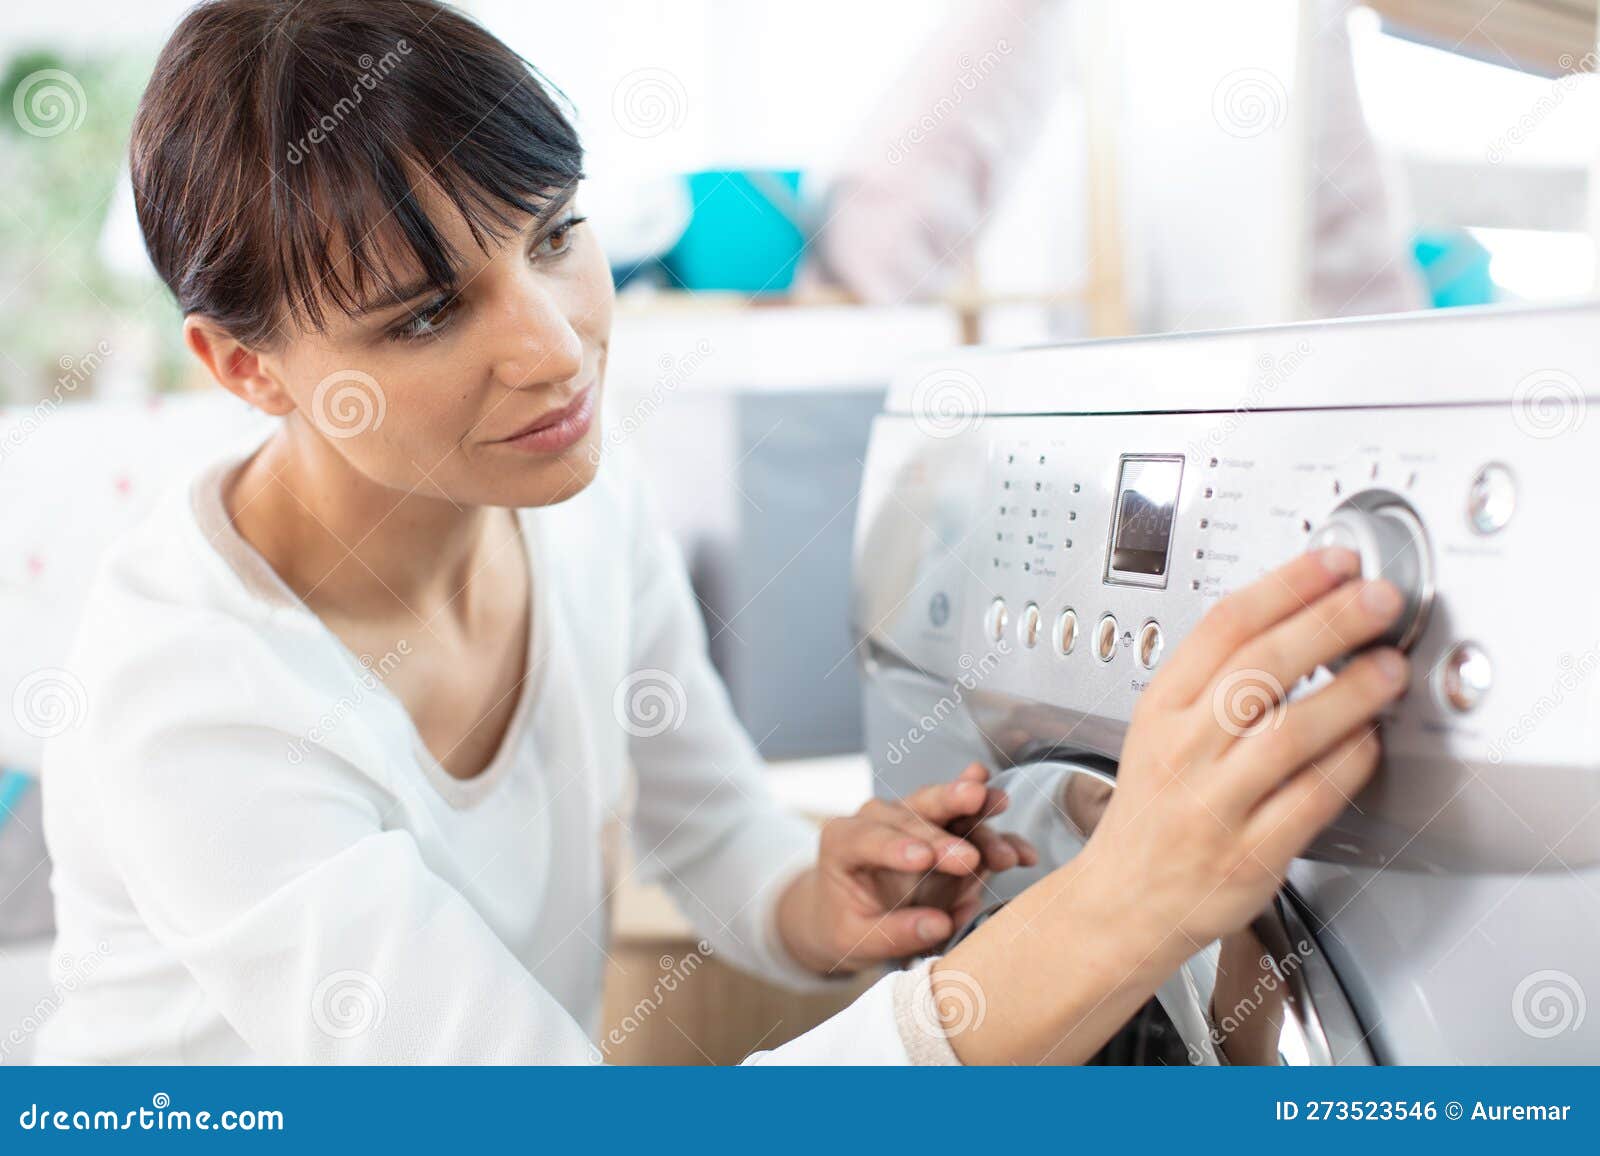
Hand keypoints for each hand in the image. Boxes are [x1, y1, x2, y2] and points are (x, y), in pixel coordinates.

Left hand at [778, 763, 1036, 974]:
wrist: (854, 914)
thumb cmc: (847, 923)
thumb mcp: (856, 937)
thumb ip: (893, 931)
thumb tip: (939, 925)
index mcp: (845, 839)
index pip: (870, 837)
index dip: (898, 846)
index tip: (923, 859)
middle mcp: (884, 818)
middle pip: (919, 808)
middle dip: (948, 820)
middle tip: (970, 841)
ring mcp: (922, 821)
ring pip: (956, 813)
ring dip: (984, 827)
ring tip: (1006, 855)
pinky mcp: (952, 832)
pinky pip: (980, 831)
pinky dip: (1003, 840)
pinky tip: (1025, 854)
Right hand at [1082, 545, 1408, 954]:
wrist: (1124, 898)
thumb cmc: (1154, 809)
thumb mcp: (1160, 729)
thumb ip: (1218, 680)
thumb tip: (1300, 618)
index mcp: (1161, 707)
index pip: (1223, 626)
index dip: (1286, 585)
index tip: (1333, 563)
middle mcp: (1183, 750)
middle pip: (1260, 667)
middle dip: (1328, 623)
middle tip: (1377, 599)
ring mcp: (1215, 803)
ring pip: (1290, 732)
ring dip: (1350, 692)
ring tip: (1389, 667)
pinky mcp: (1250, 854)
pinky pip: (1310, 798)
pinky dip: (1348, 763)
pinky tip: (1370, 740)